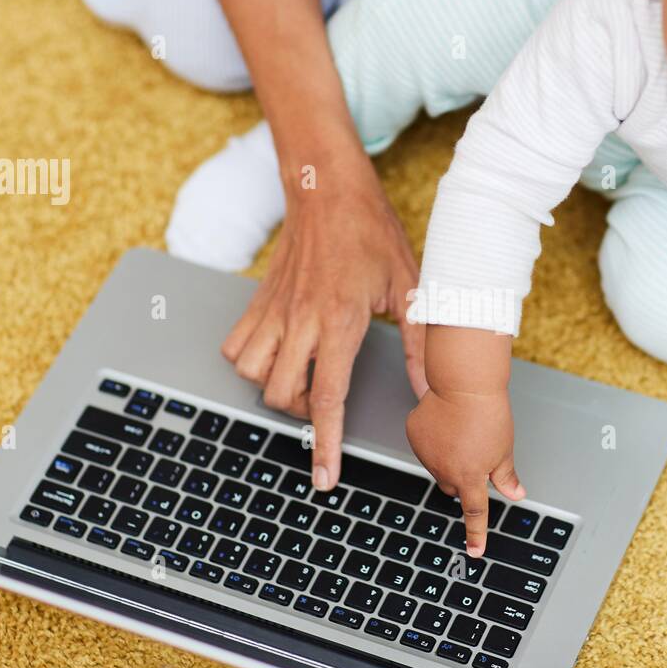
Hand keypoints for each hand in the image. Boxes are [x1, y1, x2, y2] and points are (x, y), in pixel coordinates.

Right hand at [221, 151, 426, 490]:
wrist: (327, 189)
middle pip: (282, 395)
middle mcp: (300, 321)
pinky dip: (250, 362)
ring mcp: (273, 311)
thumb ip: (418, 345)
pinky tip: (276, 355)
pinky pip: (236, 348)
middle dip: (301, 414)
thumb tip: (430, 390)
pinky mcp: (257, 301)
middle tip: (324, 404)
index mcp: (340, 322)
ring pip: (252, 375)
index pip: (327, 398)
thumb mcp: (409, 288)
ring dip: (274, 388)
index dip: (325, 444)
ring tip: (301, 378)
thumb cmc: (372, 234)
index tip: (324, 477)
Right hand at [406, 387, 524, 556]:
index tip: (475, 551)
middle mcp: (444, 471)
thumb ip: (506, 477)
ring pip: (437, 466)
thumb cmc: (488, 414)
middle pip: (453, 487)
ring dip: (448, 458)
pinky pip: (425, 446)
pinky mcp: (414, 436)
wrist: (464, 384)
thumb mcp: (504, 449)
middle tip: (476, 454)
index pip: (475, 512)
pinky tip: (447, 423)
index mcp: (470, 477)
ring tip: (462, 431)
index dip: (476, 534)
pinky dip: (434, 441)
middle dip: (463, 478)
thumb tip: (515, 495)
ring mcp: (426, 454)